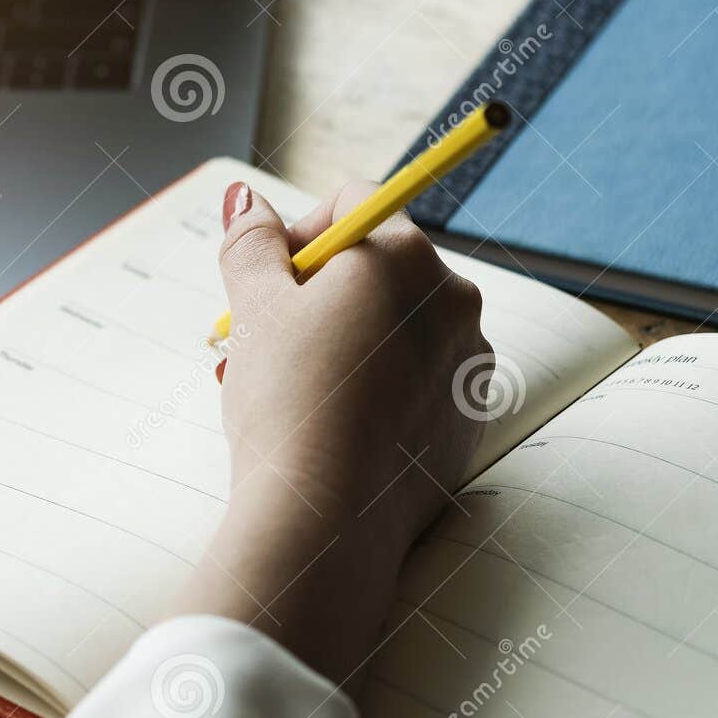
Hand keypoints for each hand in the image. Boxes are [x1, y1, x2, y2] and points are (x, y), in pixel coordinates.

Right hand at [169, 181, 490, 688]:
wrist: (328, 518)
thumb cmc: (289, 403)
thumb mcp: (254, 308)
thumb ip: (252, 243)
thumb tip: (247, 200)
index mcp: (403, 255)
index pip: (350, 204)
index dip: (297, 237)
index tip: (266, 288)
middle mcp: (453, 298)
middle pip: (376, 266)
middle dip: (318, 295)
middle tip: (267, 343)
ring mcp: (469, 362)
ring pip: (396, 326)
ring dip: (345, 341)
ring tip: (293, 390)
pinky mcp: (469, 419)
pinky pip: (419, 380)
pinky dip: (380, 388)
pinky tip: (336, 423)